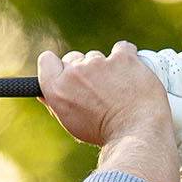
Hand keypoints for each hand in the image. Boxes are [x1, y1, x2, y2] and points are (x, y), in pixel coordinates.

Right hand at [36, 42, 172, 147]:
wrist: (138, 132)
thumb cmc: (105, 132)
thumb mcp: (72, 123)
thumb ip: (56, 103)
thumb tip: (44, 93)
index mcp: (58, 89)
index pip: (47, 60)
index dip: (58, 66)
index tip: (67, 73)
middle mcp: (75, 73)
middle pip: (74, 58)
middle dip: (83, 70)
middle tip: (98, 90)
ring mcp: (99, 63)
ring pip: (98, 57)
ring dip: (106, 68)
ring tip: (118, 90)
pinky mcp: (122, 57)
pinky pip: (122, 48)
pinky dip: (126, 58)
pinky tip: (130, 73)